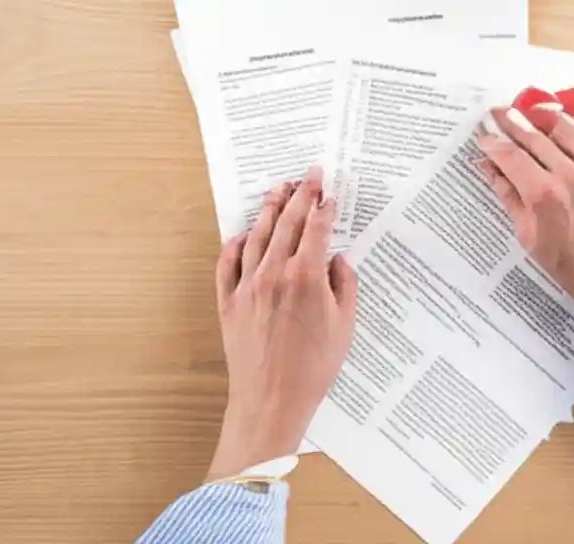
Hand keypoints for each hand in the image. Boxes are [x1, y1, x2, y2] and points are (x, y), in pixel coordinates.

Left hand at [205, 166, 357, 480]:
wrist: (272, 400)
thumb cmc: (314, 368)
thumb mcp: (345, 326)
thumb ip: (344, 286)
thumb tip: (338, 261)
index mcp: (307, 277)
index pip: (317, 228)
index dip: (324, 206)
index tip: (329, 192)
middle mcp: (274, 274)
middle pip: (287, 223)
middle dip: (300, 195)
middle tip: (308, 175)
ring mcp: (248, 286)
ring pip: (257, 236)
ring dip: (269, 210)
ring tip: (278, 191)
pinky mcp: (229, 302)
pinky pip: (228, 263)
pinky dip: (235, 244)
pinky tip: (242, 233)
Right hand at [477, 104, 573, 332]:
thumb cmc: (570, 268)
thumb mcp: (529, 237)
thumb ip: (510, 198)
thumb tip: (491, 171)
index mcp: (543, 195)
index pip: (510, 157)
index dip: (492, 144)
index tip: (482, 137)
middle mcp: (568, 177)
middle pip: (534, 138)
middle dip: (512, 122)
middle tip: (496, 111)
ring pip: (565, 130)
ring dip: (543, 113)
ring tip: (527, 106)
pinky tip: (573, 106)